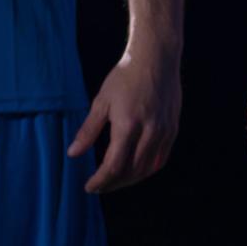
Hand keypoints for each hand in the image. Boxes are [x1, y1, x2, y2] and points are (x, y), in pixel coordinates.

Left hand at [69, 47, 181, 193]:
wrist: (156, 58)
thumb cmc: (125, 77)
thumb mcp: (102, 102)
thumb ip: (88, 130)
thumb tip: (73, 154)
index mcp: (128, 125)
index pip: (114, 165)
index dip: (101, 180)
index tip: (89, 187)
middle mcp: (149, 131)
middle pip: (132, 171)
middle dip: (114, 183)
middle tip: (100, 186)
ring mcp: (164, 130)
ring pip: (148, 167)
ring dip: (131, 179)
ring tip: (116, 181)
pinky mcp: (173, 127)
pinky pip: (161, 157)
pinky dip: (147, 168)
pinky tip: (135, 168)